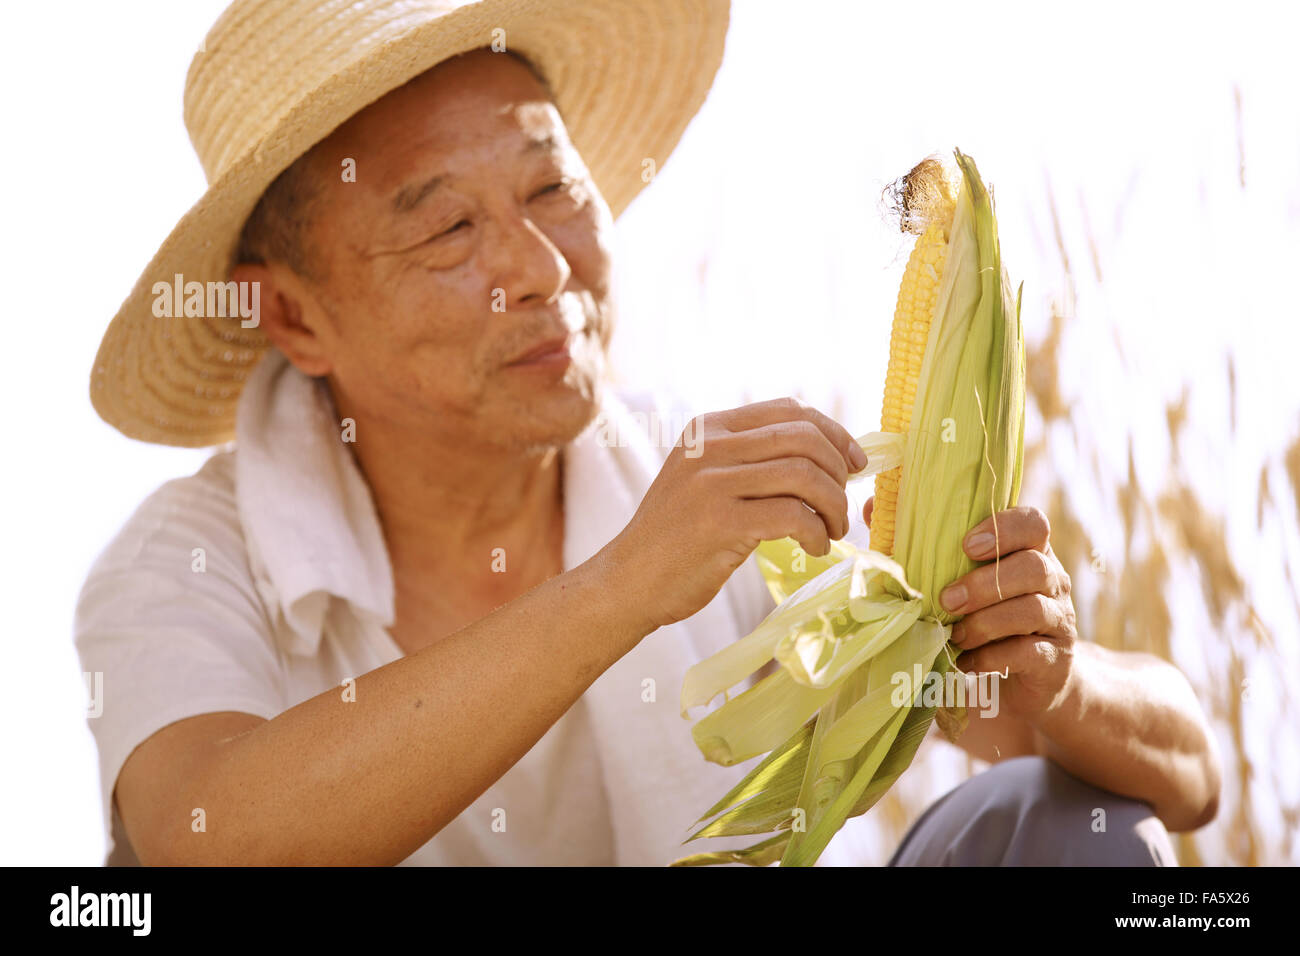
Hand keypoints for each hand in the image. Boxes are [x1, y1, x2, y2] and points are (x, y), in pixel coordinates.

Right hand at [607, 397, 865, 632]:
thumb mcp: (703, 479)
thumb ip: (749, 459)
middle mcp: (709, 447)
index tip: (854, 464)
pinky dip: (816, 532)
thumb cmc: (676, 537)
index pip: (788, 410)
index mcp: (707, 428)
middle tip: (842, 506)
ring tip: (832, 531)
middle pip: (803, 438)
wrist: (628, 581)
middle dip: (838, 471)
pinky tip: (813, 547)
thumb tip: (826, 452)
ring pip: (805, 475)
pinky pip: (793, 515)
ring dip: (833, 506)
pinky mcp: (720, 523)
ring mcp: (712, 483)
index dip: (834, 433)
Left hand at [937, 505, 1077, 719]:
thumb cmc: (980, 616)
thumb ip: (916, 544)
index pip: (1034, 522)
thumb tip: (871, 507)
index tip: (966, 545)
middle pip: (1034, 566)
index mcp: (1028, 551)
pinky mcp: (1055, 659)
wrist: (1026, 679)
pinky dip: (993, 658)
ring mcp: (1058, 619)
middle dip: (985, 583)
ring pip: (1034, 608)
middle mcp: (1051, 580)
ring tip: (955, 633)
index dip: (1003, 528)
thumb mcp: (955, 579)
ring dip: (987, 621)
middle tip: (947, 599)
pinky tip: (967, 662)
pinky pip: (1030, 652)